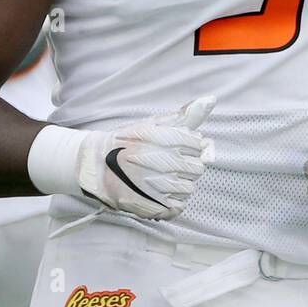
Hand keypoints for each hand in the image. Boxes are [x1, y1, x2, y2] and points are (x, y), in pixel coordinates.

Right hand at [76, 96, 214, 220]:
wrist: (96, 165)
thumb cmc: (129, 142)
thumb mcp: (153, 124)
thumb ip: (185, 114)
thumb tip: (211, 99)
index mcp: (162, 139)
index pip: (197, 145)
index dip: (190, 146)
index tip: (178, 146)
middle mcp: (160, 162)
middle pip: (197, 168)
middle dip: (188, 165)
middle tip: (170, 164)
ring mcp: (156, 186)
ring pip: (189, 189)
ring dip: (181, 184)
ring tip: (164, 178)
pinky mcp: (149, 206)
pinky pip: (178, 207)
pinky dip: (174, 202)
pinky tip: (163, 193)